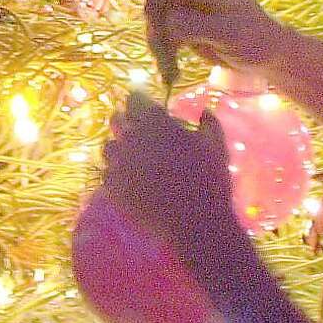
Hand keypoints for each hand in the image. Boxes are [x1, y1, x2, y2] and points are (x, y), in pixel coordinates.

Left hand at [102, 93, 240, 257]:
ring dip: (119, 148)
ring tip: (133, 158)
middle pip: (116, 119)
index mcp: (154, 122)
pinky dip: (116, 174)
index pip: (135, 99)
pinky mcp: (112, 188)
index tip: (146, 107)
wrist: (196, 223)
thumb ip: (208, 123)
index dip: (140, 101)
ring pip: (108, 147)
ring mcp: (119, 164)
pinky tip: (129, 180)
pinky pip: (107, 173)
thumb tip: (204, 111)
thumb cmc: (208, 179)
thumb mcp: (216, 145)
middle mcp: (131, 138)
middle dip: (126, 122)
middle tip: (138, 131)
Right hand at [145, 0, 287, 83]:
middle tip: (159, 55)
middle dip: (156, 30)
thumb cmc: (254, 40)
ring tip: (166, 66)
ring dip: (159, 44)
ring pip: (161, 23)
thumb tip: (167, 21)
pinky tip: (170, 69)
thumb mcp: (225, 32)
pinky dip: (166, 52)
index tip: (156, 33)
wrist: (270, 57)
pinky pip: (168, 37)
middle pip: (159, 6)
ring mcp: (191, 13)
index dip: (155, 8)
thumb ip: (195, 25)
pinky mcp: (190, 31)